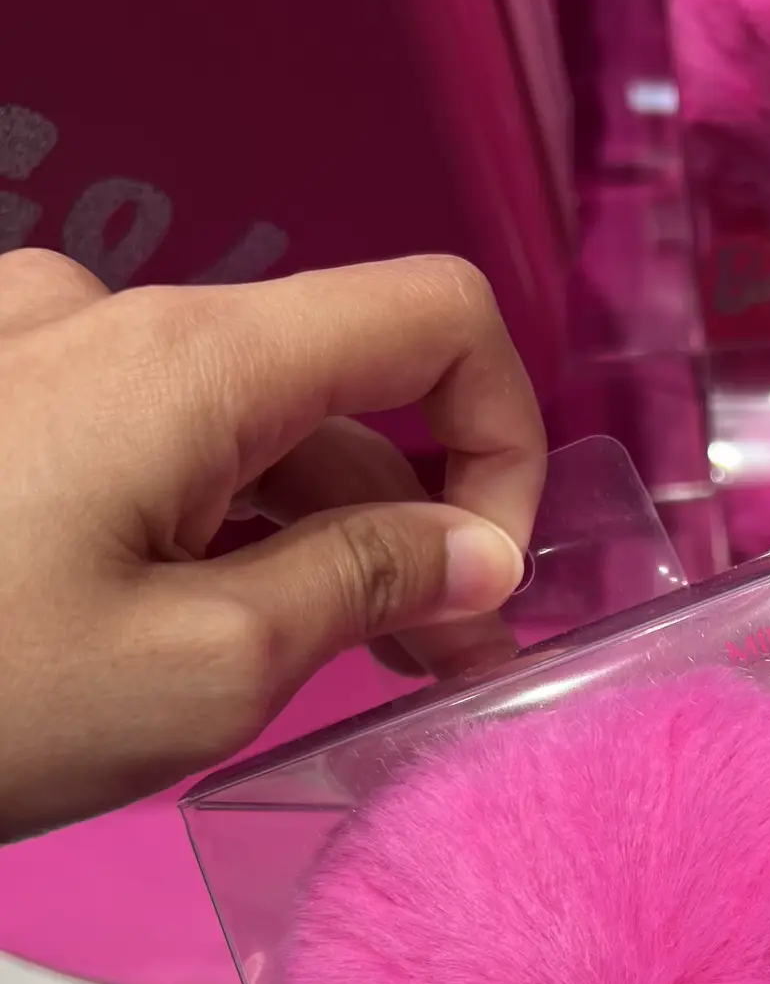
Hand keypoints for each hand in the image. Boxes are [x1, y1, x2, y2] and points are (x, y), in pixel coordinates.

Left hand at [0, 249, 544, 842]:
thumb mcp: (205, 669)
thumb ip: (365, 585)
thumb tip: (480, 552)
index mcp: (191, 363)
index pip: (432, 314)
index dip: (506, 432)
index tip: (494, 572)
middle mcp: (108, 320)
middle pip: (329, 393)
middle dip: (407, 525)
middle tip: (436, 666)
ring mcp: (21, 349)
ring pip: (226, 429)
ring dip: (295, 535)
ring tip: (308, 669)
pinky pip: (130, 440)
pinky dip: (192, 524)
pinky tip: (174, 628)